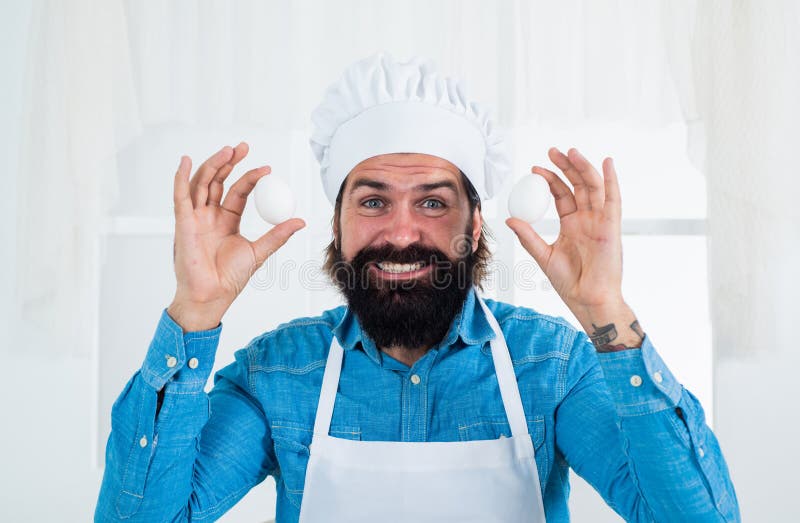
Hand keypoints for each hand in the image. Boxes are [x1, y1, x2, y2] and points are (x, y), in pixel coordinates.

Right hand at [168, 142, 305, 330]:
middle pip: (217, 181)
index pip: (238, 192)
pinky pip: (181, 197)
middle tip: (243, 147)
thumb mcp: (259, 252)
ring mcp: (195, 218)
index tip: (267, 169)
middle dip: (229, 162)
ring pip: (201, 184)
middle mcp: (209, 216)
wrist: (213, 295)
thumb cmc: (230, 278)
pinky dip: (182, 179)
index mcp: (226, 221)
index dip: (250, 178)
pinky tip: (186, 162)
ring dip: (213, 165)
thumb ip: (278, 235)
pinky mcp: (183, 224)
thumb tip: (300, 221)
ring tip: (227, 151)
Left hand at [506, 147, 622, 315]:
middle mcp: (587, 220)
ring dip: (583, 168)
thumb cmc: (569, 283)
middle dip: (565, 166)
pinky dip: (611, 180)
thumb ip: (528, 236)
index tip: (534, 169)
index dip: (550, 180)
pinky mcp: (612, 226)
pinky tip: (607, 163)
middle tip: (552, 151)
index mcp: (571, 225)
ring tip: (570, 152)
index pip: (561, 195)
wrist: (588, 299)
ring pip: (593, 187)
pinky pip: (613, 199)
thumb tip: (510, 218)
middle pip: (577, 185)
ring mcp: (600, 221)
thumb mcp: (543, 256)